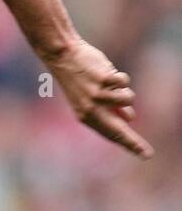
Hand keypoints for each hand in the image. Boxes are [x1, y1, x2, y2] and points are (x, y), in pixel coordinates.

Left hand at [47, 38, 153, 159]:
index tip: (145, 155)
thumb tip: (128, 118)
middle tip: (148, 154)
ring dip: (125, 90)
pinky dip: (119, 76)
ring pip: (129, 98)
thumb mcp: (89, 97)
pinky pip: (124, 82)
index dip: (129, 145)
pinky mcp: (104, 80)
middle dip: (134, 141)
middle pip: (120, 129)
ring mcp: (98, 95)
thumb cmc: (78, 76)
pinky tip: (106, 72)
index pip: (111, 134)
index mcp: (85, 116)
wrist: (63, 55)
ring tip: (111, 84)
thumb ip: (107, 110)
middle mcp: (91, 109)